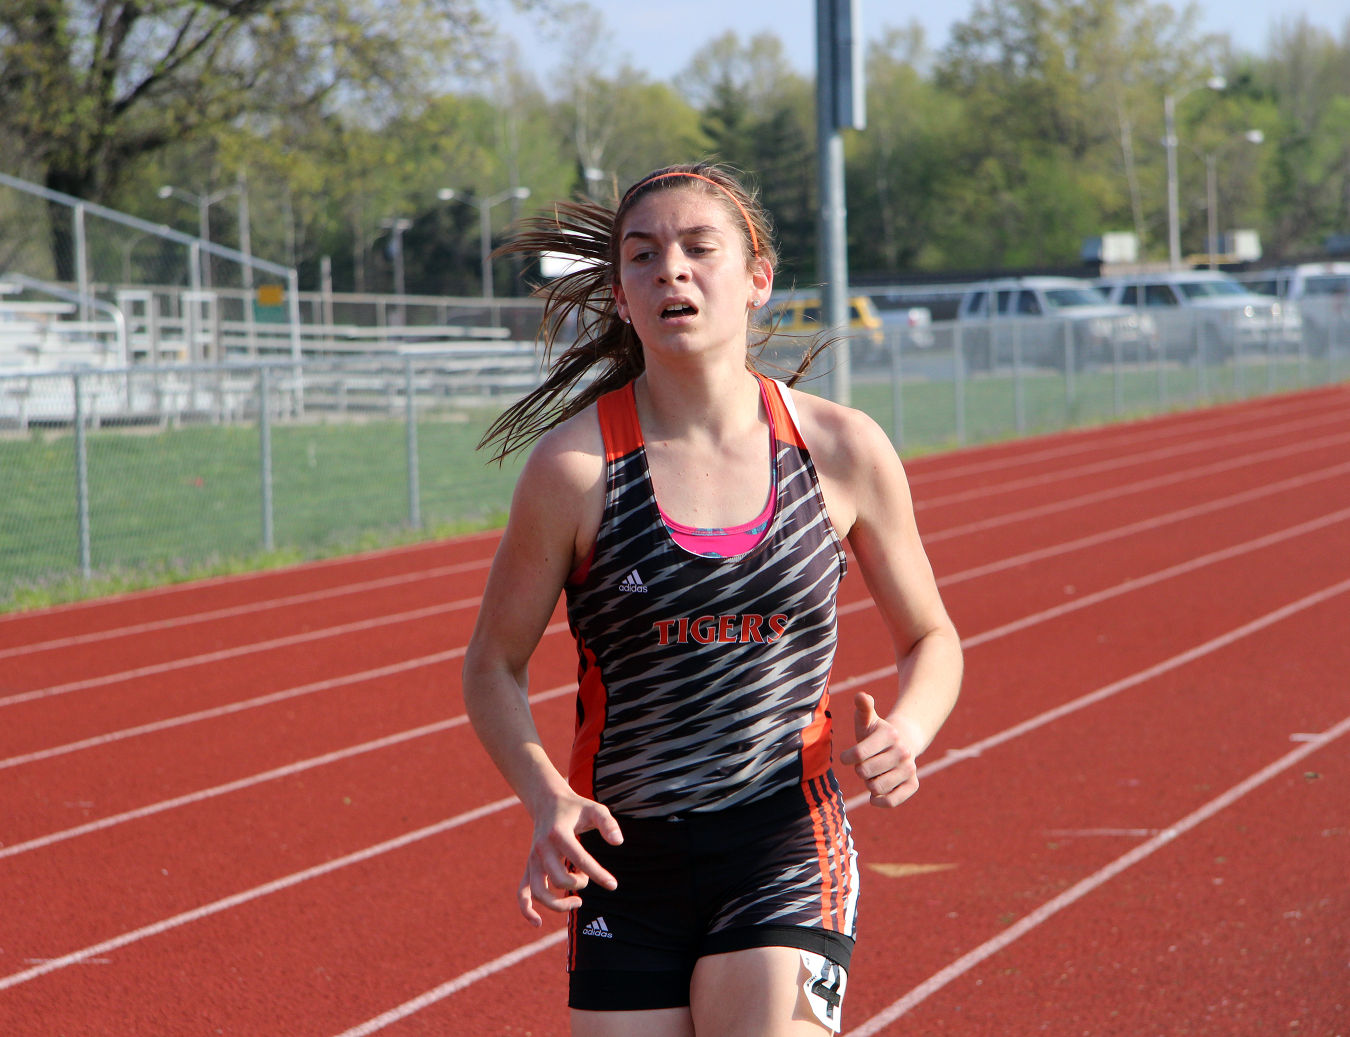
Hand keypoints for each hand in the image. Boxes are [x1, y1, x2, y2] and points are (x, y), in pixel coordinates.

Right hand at [518, 791, 623, 925]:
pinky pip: (522, 893)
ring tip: (577, 902)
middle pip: (559, 880)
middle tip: (587, 876)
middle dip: (579, 883)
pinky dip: (527, 910)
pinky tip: (538, 924)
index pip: (579, 859)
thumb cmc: (576, 808)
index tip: (613, 885)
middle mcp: (542, 849)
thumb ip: (608, 824)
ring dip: (558, 903)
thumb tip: (618, 843)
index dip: (598, 874)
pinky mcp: (529, 867)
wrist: (548, 802)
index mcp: (558, 834)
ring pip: (539, 892)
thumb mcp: (595, 809)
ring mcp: (533, 860)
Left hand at [838, 692, 921, 807]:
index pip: (858, 754)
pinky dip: (880, 801)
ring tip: (873, 774)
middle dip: (859, 770)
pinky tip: (874, 796)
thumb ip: (863, 707)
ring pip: (876, 787)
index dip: (847, 758)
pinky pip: (892, 801)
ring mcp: (909, 768)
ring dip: (868, 784)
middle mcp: (902, 752)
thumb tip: (861, 696)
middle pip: (864, 772)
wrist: (901, 743)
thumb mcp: (868, 719)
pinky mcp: (913, 784)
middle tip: (865, 764)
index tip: (846, 758)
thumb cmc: (876, 733)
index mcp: (889, 735)